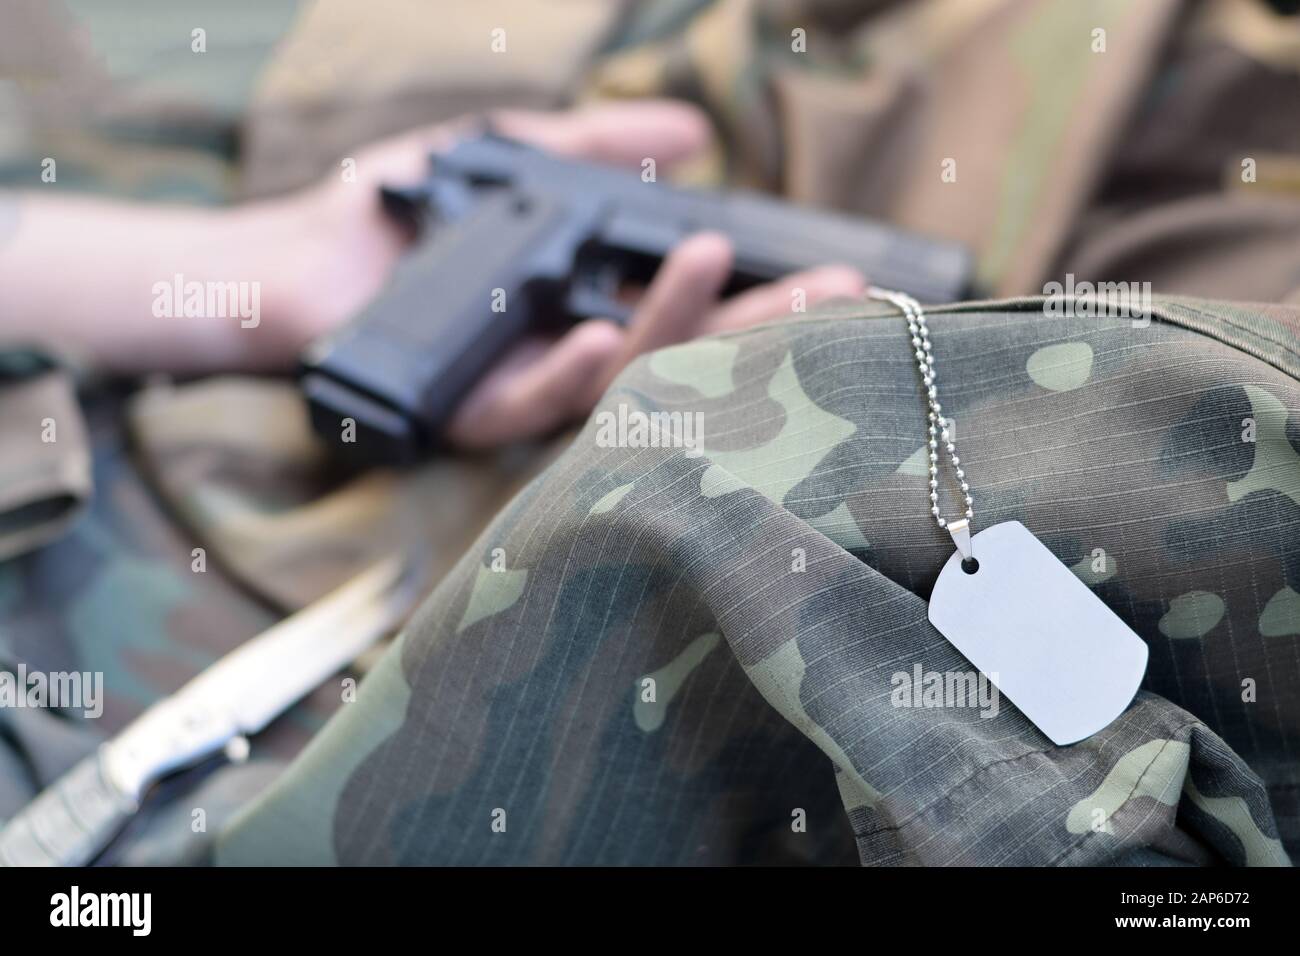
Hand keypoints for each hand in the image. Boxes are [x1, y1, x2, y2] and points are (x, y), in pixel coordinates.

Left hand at [276, 100, 863, 447]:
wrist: (293, 261)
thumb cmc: (397, 216)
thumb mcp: (512, 160)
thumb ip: (599, 149)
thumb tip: (693, 129)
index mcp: (598, 302)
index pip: (699, 301)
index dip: (763, 285)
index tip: (831, 264)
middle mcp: (579, 356)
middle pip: (690, 347)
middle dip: (762, 321)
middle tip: (835, 292)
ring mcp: (532, 390)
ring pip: (626, 379)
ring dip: (674, 326)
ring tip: (707, 267)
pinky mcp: (478, 414)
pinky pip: (537, 402)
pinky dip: (574, 369)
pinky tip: (604, 331)